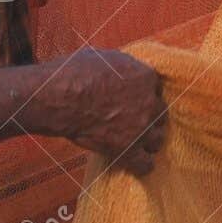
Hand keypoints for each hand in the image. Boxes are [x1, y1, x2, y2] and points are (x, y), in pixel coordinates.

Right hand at [26, 48, 167, 174]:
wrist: (60, 98)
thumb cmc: (75, 73)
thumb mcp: (105, 57)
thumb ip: (122, 68)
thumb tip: (122, 72)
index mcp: (145, 76)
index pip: (156, 88)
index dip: (144, 94)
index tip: (134, 99)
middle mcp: (149, 102)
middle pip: (160, 114)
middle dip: (150, 117)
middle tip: (135, 120)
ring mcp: (140, 128)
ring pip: (157, 139)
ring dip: (148, 140)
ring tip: (137, 142)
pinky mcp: (128, 149)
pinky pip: (145, 164)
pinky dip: (142, 165)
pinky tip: (137, 163)